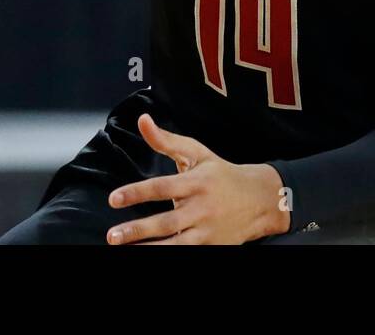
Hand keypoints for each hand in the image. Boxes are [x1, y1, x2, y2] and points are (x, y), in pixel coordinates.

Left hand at [106, 113, 289, 243]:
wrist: (261, 200)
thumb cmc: (222, 174)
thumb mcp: (197, 153)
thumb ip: (166, 140)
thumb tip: (142, 119)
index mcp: (196, 182)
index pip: (162, 187)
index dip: (137, 193)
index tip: (114, 199)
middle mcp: (201, 208)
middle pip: (166, 222)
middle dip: (138, 230)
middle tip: (112, 236)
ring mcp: (207, 230)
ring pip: (175, 244)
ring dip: (148, 249)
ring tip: (123, 251)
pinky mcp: (211, 246)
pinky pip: (186, 252)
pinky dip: (168, 254)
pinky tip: (148, 255)